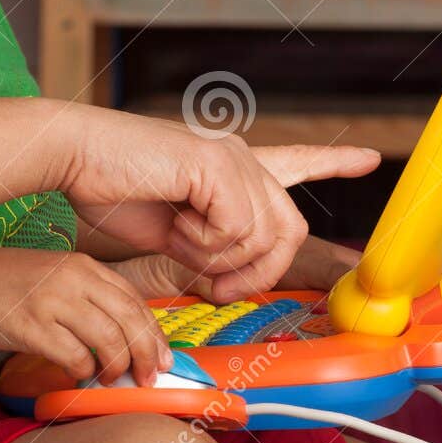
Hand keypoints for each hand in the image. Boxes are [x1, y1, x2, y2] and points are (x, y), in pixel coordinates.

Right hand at [0, 247, 172, 385]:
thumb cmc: (11, 283)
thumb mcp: (58, 274)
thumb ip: (91, 296)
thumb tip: (129, 337)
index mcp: (84, 266)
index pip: (135, 301)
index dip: (155, 334)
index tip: (163, 358)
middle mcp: (73, 279)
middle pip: (130, 321)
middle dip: (147, 355)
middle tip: (149, 377)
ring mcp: (52, 302)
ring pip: (109, 341)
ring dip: (117, 367)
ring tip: (112, 377)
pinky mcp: (32, 326)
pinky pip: (74, 357)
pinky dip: (83, 370)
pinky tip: (77, 372)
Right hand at [48, 105, 379, 301]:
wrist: (74, 156)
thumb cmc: (106, 190)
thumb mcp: (168, 235)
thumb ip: (206, 253)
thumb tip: (229, 286)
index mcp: (226, 166)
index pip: (293, 160)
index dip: (331, 161)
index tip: (367, 158)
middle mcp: (237, 157)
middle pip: (288, 229)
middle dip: (260, 270)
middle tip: (218, 284)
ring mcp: (231, 158)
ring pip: (265, 236)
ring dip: (221, 259)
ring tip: (180, 241)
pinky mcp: (219, 165)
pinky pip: (239, 229)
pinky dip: (206, 245)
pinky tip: (176, 224)